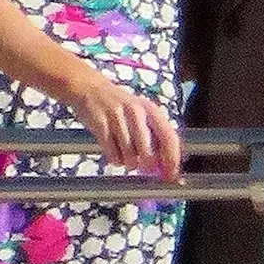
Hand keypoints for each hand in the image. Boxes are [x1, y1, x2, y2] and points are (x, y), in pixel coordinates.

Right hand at [67, 72, 181, 180]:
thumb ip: (154, 136)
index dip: (172, 160)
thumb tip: (165, 166)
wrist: (90, 88)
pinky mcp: (100, 124)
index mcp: (151, 110)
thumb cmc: (120, 106)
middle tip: (142, 167)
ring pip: (129, 156)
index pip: (169, 138)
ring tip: (123, 153)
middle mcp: (136, 112)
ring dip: (127, 162)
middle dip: (145, 165)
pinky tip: (112, 150)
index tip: (171, 175)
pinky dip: (114, 159)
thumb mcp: (141, 114)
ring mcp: (118, 117)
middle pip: (147, 152)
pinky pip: (112, 154)